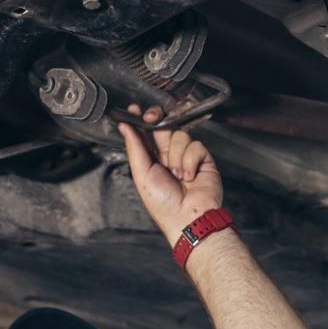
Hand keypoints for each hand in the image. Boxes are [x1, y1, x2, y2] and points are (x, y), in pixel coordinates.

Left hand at [117, 106, 221, 243]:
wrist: (189, 218)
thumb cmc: (163, 204)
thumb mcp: (142, 174)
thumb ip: (135, 147)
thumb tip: (125, 127)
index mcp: (150, 161)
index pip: (144, 134)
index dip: (139, 120)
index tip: (133, 110)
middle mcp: (168, 156)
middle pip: (162, 127)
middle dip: (157, 120)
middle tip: (152, 119)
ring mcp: (185, 156)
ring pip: (180, 135)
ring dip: (177, 155)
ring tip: (177, 175)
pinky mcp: (203, 158)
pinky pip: (196, 145)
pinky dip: (191, 161)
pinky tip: (190, 176)